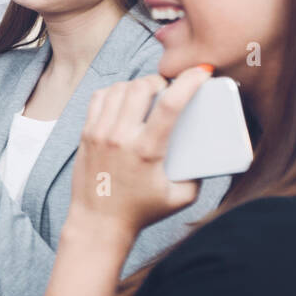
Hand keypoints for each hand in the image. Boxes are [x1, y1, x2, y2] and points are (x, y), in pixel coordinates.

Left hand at [64, 65, 212, 242]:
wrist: (98, 223)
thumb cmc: (141, 212)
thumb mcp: (181, 197)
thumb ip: (199, 173)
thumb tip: (211, 151)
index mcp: (147, 151)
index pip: (170, 104)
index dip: (189, 81)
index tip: (202, 71)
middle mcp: (120, 137)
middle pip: (140, 88)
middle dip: (159, 81)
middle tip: (168, 90)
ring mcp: (99, 134)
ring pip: (117, 89)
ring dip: (136, 85)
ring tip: (146, 94)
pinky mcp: (85, 135)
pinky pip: (98, 99)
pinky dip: (113, 92)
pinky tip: (123, 99)